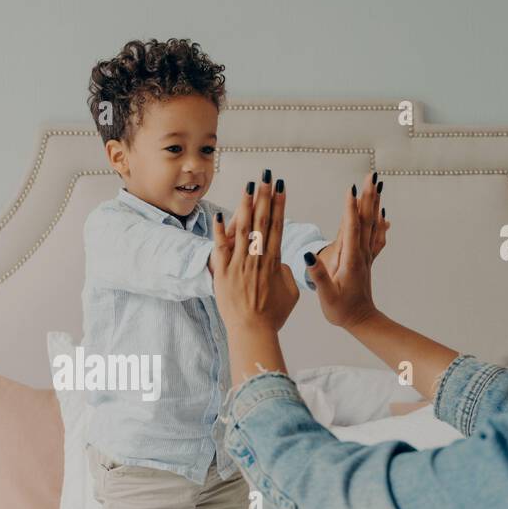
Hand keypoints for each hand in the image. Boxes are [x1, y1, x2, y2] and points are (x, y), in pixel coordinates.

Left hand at [211, 172, 298, 333]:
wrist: (252, 331)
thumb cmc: (272, 316)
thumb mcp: (289, 294)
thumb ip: (287, 273)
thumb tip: (282, 263)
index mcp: (274, 261)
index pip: (277, 226)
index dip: (279, 205)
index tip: (281, 187)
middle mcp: (257, 259)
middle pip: (262, 222)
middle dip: (265, 197)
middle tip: (267, 177)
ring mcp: (239, 265)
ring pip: (243, 230)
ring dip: (245, 206)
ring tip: (249, 187)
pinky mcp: (224, 273)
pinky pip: (220, 249)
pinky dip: (219, 232)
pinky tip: (218, 215)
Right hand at [310, 174, 387, 328]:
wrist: (361, 321)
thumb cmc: (341, 310)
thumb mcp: (327, 296)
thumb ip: (319, 276)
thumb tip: (309, 256)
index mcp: (351, 260)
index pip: (351, 229)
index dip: (350, 209)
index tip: (351, 189)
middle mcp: (361, 254)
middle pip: (366, 220)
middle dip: (367, 197)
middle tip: (371, 177)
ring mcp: (366, 256)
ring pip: (371, 224)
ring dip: (374, 204)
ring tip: (377, 186)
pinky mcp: (366, 260)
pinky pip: (374, 236)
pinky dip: (379, 223)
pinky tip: (382, 214)